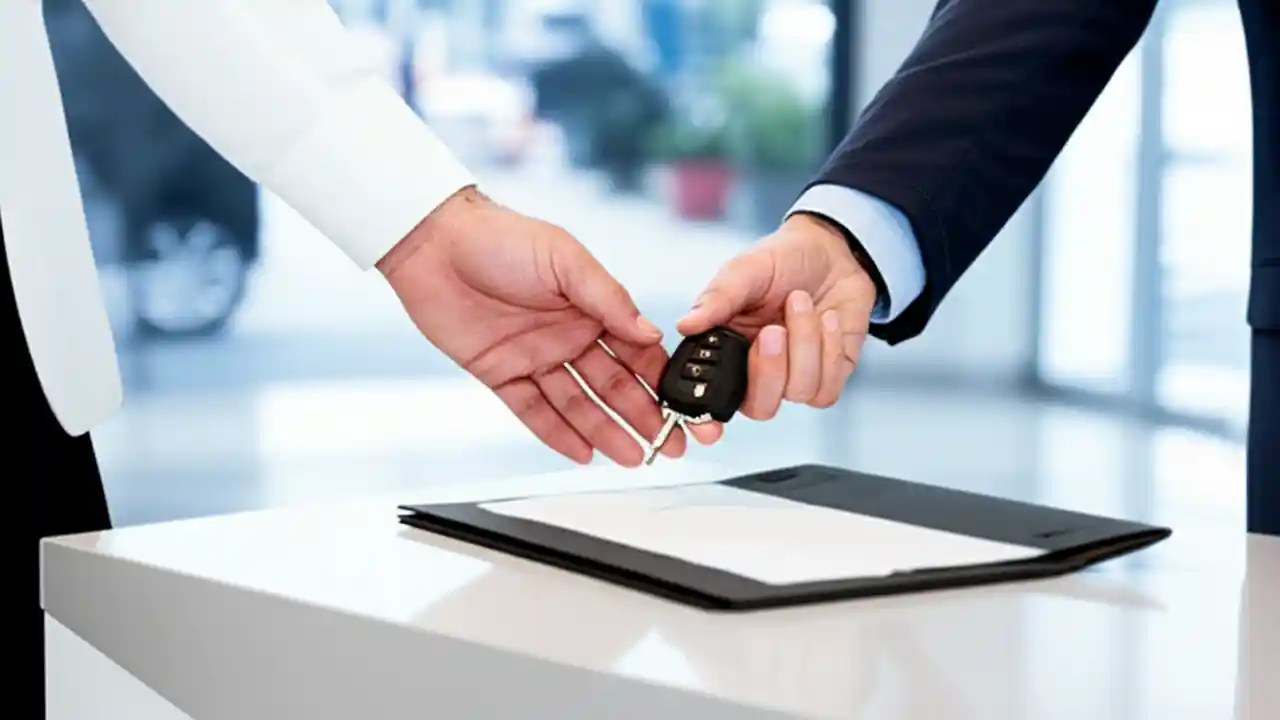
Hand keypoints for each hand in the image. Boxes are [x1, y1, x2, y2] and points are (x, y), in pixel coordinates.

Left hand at [379, 187, 718, 465]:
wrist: (433, 244)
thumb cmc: (500, 236)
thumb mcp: (565, 260)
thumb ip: (609, 299)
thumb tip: (651, 333)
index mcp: (591, 306)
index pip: (636, 352)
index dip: (661, 381)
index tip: (685, 407)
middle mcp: (568, 335)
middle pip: (614, 385)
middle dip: (644, 416)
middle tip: (669, 445)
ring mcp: (536, 357)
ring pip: (579, 404)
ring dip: (607, 431)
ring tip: (634, 457)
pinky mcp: (502, 373)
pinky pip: (534, 410)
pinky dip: (558, 433)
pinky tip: (584, 452)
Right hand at [677, 213, 877, 418]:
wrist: (830, 250)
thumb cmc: (781, 261)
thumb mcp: (744, 270)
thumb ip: (717, 299)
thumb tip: (685, 325)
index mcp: (727, 353)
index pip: (712, 399)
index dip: (707, 418)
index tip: (712, 418)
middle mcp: (758, 373)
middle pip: (760, 407)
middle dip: (770, 369)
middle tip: (773, 329)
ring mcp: (795, 377)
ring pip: (799, 391)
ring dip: (805, 343)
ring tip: (802, 301)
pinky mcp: (829, 376)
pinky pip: (828, 388)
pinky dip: (830, 350)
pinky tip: (828, 318)